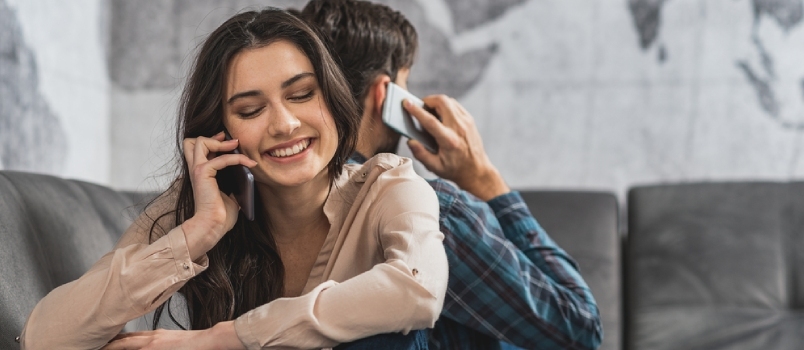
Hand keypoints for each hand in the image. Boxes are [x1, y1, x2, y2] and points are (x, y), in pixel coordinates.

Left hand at [101, 322, 242, 349]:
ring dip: (111, 347)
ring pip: (125, 344)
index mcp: (156, 336)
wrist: (208, 340)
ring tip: (98, 348)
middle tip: (94, 345)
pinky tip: (111, 349)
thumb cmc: (196, 344)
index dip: (116, 340)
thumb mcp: (174, 341)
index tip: (106, 342)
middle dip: (108, 344)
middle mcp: (151, 338)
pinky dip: (123, 349)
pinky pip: (133, 349)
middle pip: (123, 340)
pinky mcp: (155, 348)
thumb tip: (158, 345)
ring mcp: (151, 344)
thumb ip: (161, 343)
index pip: (130, 337)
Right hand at [181, 132, 256, 259]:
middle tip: (231, 141)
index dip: (212, 141)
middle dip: (212, 137)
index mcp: (200, 174)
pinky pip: (221, 158)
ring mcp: (197, 170)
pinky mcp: (203, 173)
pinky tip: (249, 163)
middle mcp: (195, 170)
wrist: (213, 226)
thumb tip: (246, 177)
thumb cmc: (220, 215)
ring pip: (200, 142)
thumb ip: (233, 184)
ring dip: (221, 142)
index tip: (229, 142)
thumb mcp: (231, 195)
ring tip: (237, 145)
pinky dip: (236, 158)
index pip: (198, 149)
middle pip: (192, 141)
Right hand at [404, 95, 509, 200]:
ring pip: (449, 101)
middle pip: (442, 102)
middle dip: (428, 100)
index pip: (430, 121)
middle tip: (420, 107)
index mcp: (449, 140)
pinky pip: (455, 105)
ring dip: (436, 102)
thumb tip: (410, 141)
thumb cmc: (455, 169)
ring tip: (429, 111)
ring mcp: (466, 122)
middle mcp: (459, 128)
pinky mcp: (469, 120)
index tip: (407, 103)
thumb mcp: (435, 167)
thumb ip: (420, 154)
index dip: (417, 111)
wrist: (477, 171)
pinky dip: (445, 105)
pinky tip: (440, 114)